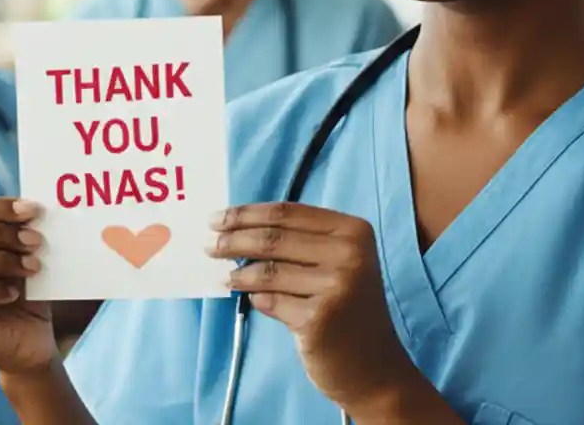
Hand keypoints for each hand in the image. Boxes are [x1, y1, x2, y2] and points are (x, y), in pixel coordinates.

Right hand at [0, 197, 56, 375]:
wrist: (29, 341)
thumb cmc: (20, 291)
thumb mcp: (14, 252)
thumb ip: (12, 227)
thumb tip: (27, 205)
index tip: (32, 210)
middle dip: (0, 234)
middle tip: (36, 241)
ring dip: (2, 261)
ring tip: (32, 267)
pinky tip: (14, 292)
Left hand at [209, 202, 417, 414]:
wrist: (375, 369)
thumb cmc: (348, 311)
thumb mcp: (337, 265)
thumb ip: (297, 244)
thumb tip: (235, 231)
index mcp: (354, 231)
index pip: (287, 212)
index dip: (246, 214)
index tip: (217, 218)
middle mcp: (349, 254)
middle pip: (273, 238)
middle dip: (232, 240)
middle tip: (208, 244)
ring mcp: (335, 287)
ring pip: (267, 271)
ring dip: (238, 273)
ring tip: (225, 276)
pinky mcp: (317, 318)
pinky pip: (270, 301)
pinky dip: (256, 299)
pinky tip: (254, 300)